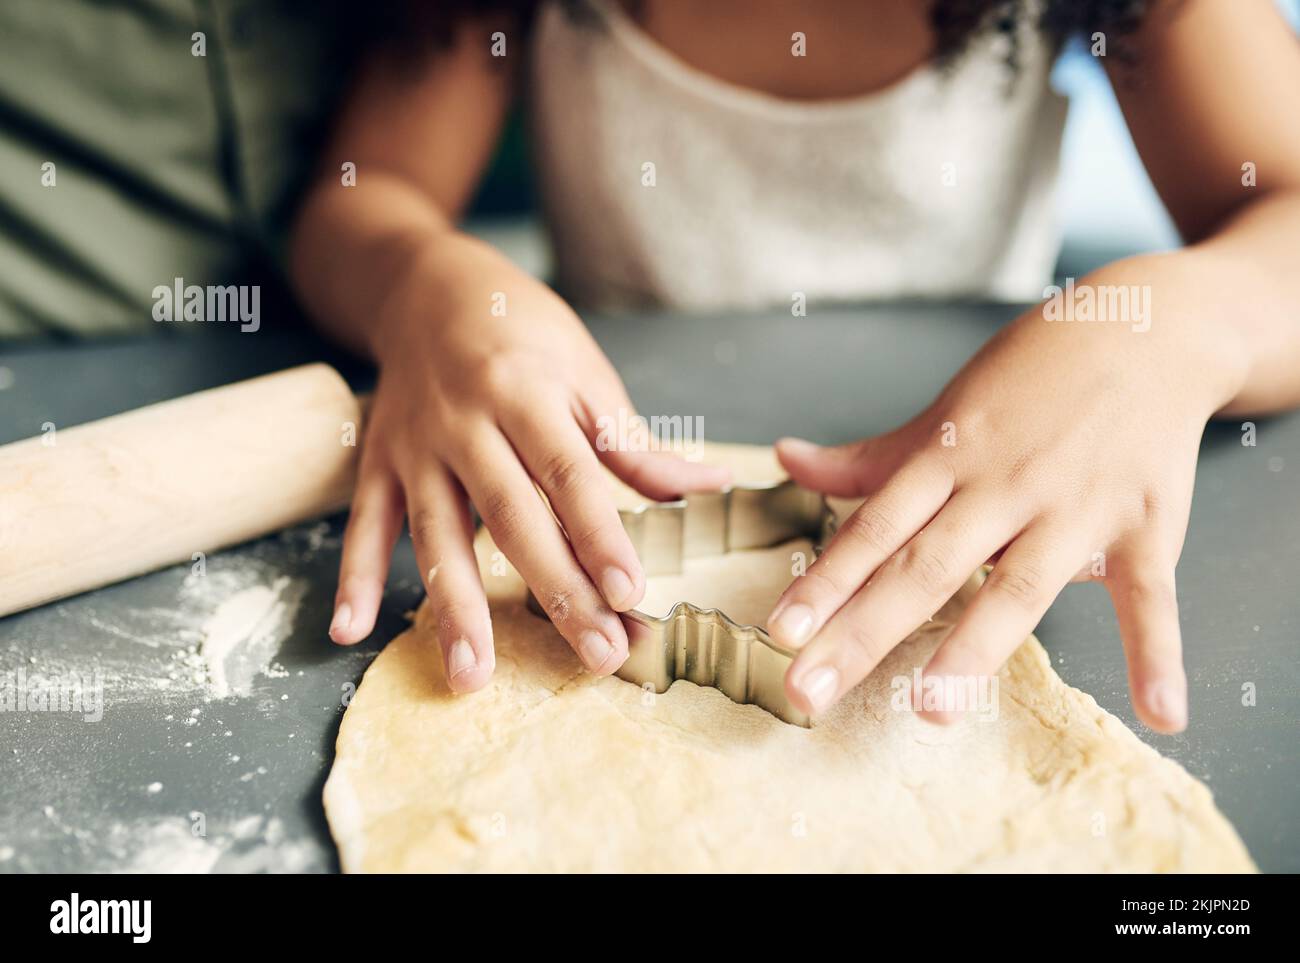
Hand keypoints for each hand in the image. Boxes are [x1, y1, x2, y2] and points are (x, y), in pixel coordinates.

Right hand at [329, 236, 728, 690]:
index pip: (569, 474)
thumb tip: (706, 485)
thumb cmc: (521, 330)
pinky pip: (363, 524)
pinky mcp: (378, 463)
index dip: (601, 535)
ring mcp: (416, 447)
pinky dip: (352, 576)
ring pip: (436, 534)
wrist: (428, 286)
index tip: (630, 593)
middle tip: (595, 654)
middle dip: (555, 591)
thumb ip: (631, 441)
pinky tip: (350, 630)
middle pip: (513, 518)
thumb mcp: (584, 369)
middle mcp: (466, 423)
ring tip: (472, 676)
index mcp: (527, 392)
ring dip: (454, 608)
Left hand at [767, 273, 1245, 731]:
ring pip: (1018, 586)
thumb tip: (787, 458)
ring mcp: (1075, 508)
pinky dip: (1157, 654)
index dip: (826, 582)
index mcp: (949, 459)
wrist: (1146, 329)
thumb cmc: (1033, 376)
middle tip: (810, 692)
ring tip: (932, 709)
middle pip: (925, 568)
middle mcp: (1003, 487)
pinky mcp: (1146, 527)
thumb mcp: (945, 411)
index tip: (782, 633)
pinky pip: (1149, 597)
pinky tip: (1159, 713)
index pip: (875, 530)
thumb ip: (870, 458)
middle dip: (864, 632)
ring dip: (975, 648)